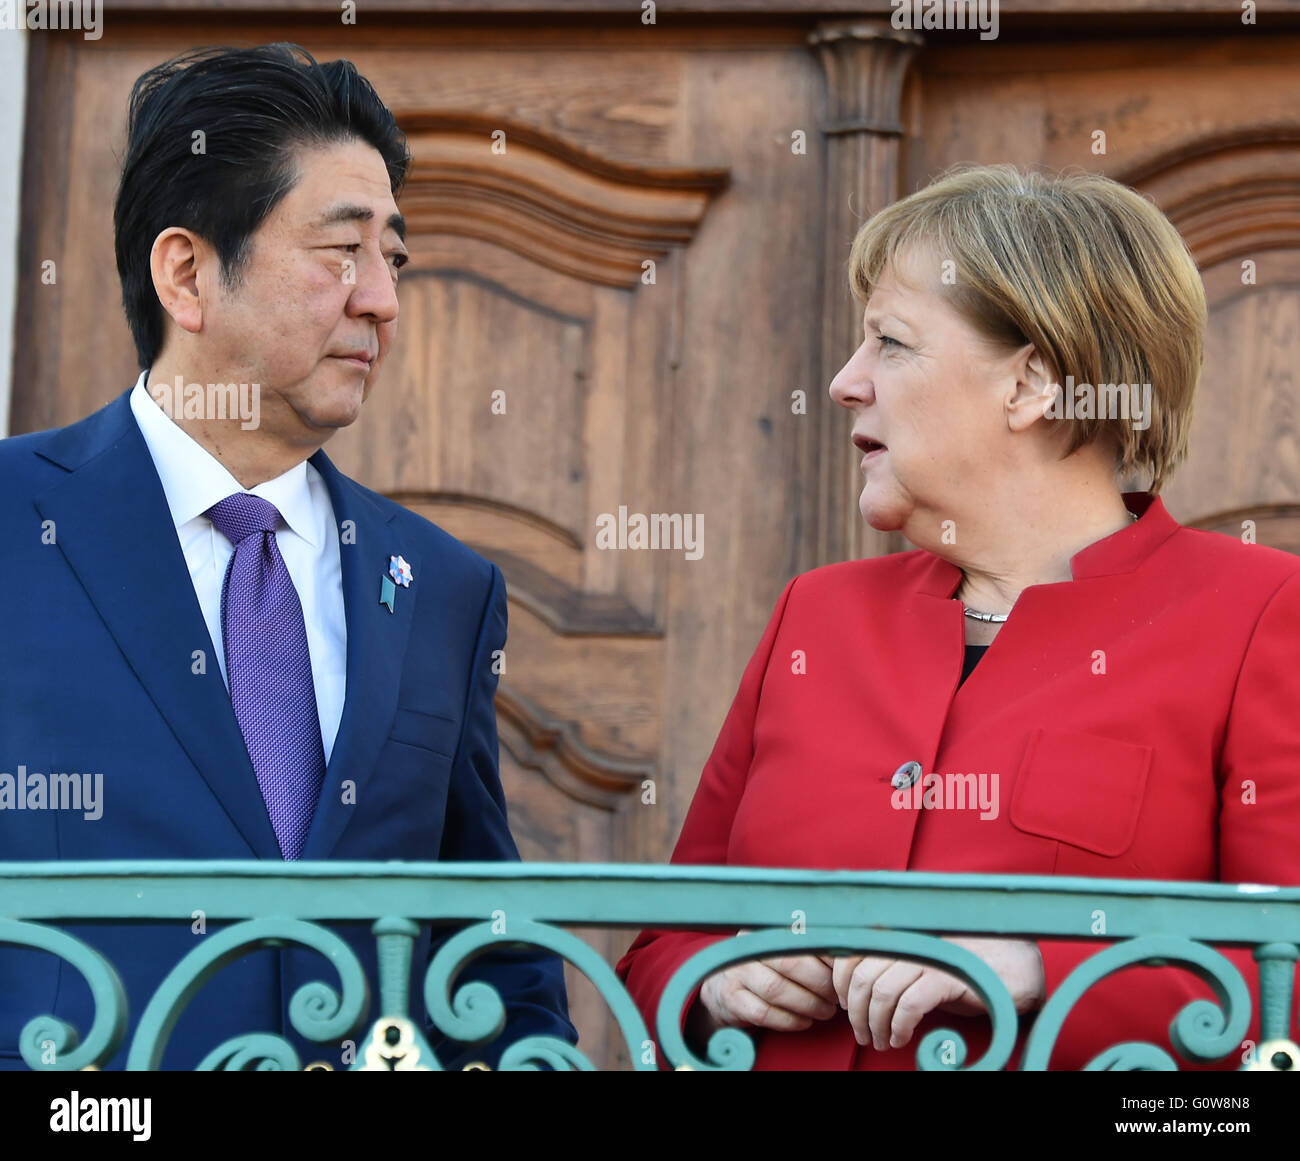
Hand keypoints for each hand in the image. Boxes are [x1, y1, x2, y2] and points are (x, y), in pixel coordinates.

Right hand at [689, 942, 839, 1044]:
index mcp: (767, 927)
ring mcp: (736, 970)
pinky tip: (804, 1021)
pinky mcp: (731, 997)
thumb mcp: (785, 949)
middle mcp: (748, 944)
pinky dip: (790, 1020)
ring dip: (808, 1004)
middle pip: (790, 962)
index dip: (827, 955)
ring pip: (777, 989)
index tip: (845, 971)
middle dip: (820, 984)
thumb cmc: (768, 968)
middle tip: (836, 997)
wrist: (726, 989)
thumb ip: (812, 946)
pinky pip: (764, 1013)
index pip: (802, 936)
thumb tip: (853, 953)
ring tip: (825, 1011)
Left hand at [831, 936, 1045, 1051]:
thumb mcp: (923, 960)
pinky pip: (909, 1005)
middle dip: (856, 1012)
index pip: (852, 951)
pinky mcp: (947, 976)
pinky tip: (902, 1038)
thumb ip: (893, 965)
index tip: (844, 1006)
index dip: (841, 982)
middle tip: (863, 1035)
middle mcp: (911, 938)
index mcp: (900, 931)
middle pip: (863, 977)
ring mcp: (929, 955)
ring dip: (876, 1025)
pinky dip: (899, 1026)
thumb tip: (855, 990)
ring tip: (882, 1041)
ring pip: (882, 993)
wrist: (1017, 967)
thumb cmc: (966, 965)